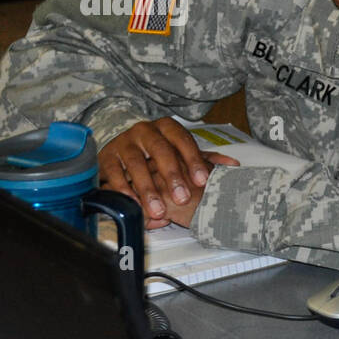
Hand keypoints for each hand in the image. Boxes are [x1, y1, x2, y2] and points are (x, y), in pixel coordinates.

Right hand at [98, 118, 238, 227]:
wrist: (121, 148)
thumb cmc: (158, 153)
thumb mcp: (181, 153)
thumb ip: (205, 159)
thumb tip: (233, 165)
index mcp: (167, 128)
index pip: (183, 140)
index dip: (193, 160)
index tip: (202, 180)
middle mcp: (144, 131)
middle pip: (160, 150)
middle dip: (172, 175)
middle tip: (182, 198)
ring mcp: (123, 143)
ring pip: (135, 163)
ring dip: (147, 188)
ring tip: (158, 210)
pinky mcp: (106, 157)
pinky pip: (113, 173)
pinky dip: (123, 190)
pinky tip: (133, 204)